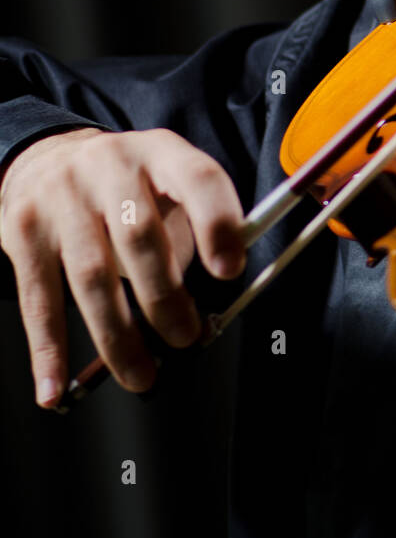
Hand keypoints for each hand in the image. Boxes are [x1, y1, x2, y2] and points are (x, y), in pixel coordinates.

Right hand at [0, 127, 245, 405]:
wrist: (49, 157)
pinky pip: (39, 297)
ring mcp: (62, 196)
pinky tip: (56, 384)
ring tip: (141, 374)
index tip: (230, 270)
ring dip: (118, 335)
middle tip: (185, 336)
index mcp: (161, 152)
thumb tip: (207, 317)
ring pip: (91, 274)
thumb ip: (195, 238)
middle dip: (166, 297)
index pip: (198, 179)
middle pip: (140, 235)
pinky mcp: (23, 229)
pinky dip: (48, 348)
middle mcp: (110, 165)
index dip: (217, 224)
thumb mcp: (169, 189)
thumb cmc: (127, 189)